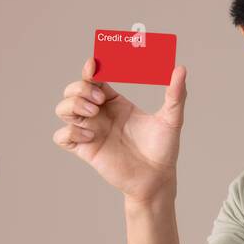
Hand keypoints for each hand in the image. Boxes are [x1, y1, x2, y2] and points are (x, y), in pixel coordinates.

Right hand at [52, 55, 187, 204]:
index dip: (89, 69)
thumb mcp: (171, 119)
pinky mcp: (85, 150)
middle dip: (80, 89)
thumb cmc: (163, 149)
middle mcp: (100, 114)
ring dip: (73, 105)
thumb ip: (175, 94)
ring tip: (93, 113)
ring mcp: (91, 131)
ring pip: (63, 109)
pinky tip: (90, 136)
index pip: (94, 78)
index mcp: (116, 102)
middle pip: (73, 90)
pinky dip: (70, 131)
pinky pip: (62, 137)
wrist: (157, 178)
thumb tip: (181, 69)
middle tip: (99, 99)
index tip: (94, 65)